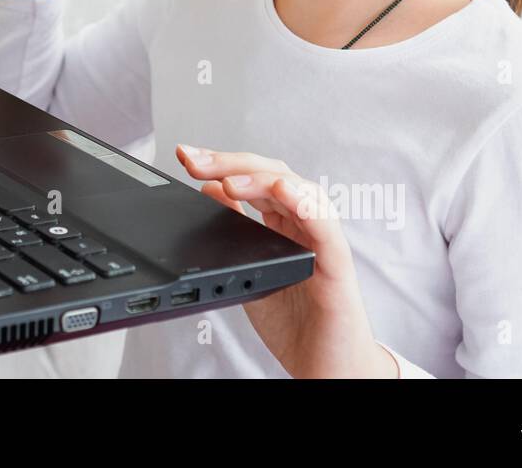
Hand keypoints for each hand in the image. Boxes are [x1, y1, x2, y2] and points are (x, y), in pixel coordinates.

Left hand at [175, 143, 398, 377]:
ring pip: (298, 190)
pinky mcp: (336, 264)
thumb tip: (210, 189)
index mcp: (283, 224)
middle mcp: (304, 225)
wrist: (324, 367)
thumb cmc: (294, 322)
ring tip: (228, 180)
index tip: (185, 155)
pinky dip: (303, 203)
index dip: (219, 163)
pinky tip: (281, 192)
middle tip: (193, 160)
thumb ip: (234, 228)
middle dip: (229, 163)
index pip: (252, 178)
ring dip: (260, 178)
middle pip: (271, 175)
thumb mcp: (248, 268)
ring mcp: (321, 241)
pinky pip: (324, 225)